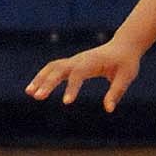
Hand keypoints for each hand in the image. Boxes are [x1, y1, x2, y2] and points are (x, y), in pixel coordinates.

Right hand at [26, 39, 143, 111]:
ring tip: (29, 93)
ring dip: (40, 79)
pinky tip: (34, 89)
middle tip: (38, 97)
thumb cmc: (126, 62)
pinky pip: (53, 69)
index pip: (79, 74)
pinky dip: (42, 77)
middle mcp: (80, 59)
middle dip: (48, 83)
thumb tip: (108, 109)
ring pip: (52, 67)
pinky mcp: (71, 64)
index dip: (72, 87)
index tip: (67, 102)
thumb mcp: (126, 76)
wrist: (123, 47)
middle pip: (59, 69)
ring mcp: (74, 60)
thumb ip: (117, 91)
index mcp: (93, 62)